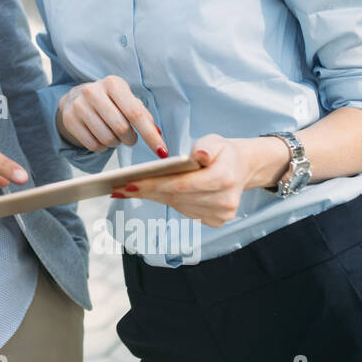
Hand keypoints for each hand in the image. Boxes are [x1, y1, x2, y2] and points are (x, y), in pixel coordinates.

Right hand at [56, 76, 166, 155]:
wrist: (76, 98)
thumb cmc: (109, 101)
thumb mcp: (126, 100)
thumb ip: (142, 115)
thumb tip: (157, 133)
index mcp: (113, 84)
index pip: (135, 114)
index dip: (150, 135)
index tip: (161, 151)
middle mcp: (93, 92)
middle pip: (121, 129)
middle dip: (131, 139)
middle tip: (130, 138)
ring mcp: (79, 106)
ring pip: (107, 139)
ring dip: (116, 143)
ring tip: (113, 135)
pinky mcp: (69, 120)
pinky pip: (93, 145)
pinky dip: (102, 147)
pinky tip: (100, 137)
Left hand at [110, 134, 284, 226]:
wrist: (242, 167)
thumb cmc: (223, 152)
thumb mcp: (216, 140)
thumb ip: (206, 146)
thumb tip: (198, 154)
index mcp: (224, 178)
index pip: (181, 184)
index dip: (154, 184)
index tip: (129, 183)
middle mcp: (224, 201)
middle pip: (176, 197)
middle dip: (146, 192)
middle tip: (119, 188)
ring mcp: (221, 214)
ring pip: (177, 206)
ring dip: (152, 197)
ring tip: (128, 190)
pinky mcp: (217, 220)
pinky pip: (184, 211)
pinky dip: (167, 201)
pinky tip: (150, 194)